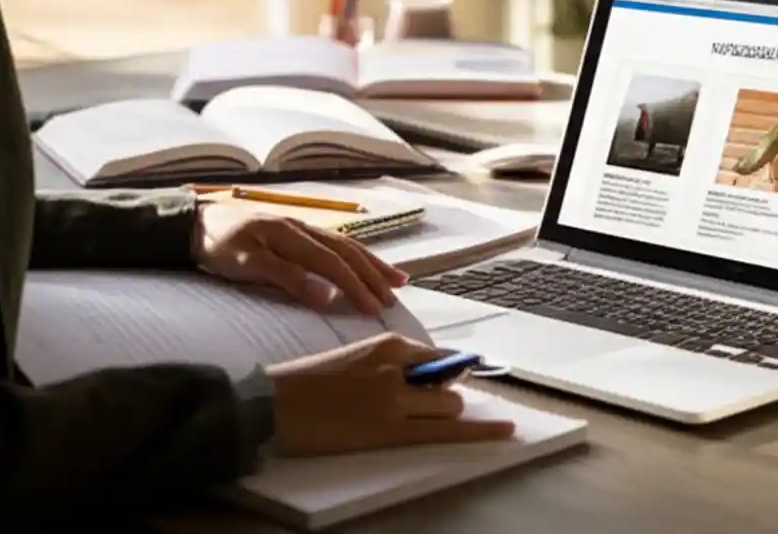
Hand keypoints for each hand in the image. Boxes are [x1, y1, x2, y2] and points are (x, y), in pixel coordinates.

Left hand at [192, 201, 408, 314]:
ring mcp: (302, 227)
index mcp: (292, 235)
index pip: (333, 263)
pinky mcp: (298, 232)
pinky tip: (366, 263)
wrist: (195, 223)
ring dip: (373, 263)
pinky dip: (357, 255)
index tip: (373, 309)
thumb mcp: (246, 264)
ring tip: (398, 280)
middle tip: (392, 300)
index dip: (356, 286)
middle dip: (373, 276)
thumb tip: (327, 296)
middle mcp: (303, 227)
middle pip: (348, 252)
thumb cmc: (217, 246)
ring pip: (347, 245)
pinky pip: (337, 243)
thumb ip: (286, 278)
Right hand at [265, 333, 515, 455]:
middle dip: (444, 399)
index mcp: (388, 344)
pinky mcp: (390, 430)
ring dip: (443, 417)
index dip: (449, 375)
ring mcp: (396, 399)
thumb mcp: (355, 359)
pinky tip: (506, 431)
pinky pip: (448, 431)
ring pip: (451, 407)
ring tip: (407, 425)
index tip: (454, 382)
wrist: (272, 405)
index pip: (439, 357)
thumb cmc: (307, 385)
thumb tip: (427, 378)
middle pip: (450, 383)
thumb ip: (390, 366)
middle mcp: (399, 366)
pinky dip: (481, 432)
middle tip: (422, 411)